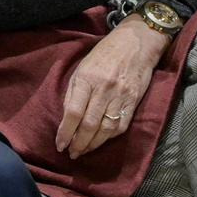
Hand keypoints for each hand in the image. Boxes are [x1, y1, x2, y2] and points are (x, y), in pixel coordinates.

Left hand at [55, 15, 168, 159]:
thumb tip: (66, 117)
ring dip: (93, 144)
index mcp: (86, 78)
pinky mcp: (134, 101)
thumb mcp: (82, 66)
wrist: (137, 42)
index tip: (59, 144)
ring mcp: (121, 96)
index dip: (65, 132)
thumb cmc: (104, 53)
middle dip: (79, 143)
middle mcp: (104, 89)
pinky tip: (101, 141)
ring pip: (106, 128)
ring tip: (83, 151)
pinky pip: (121, 124)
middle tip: (71, 153)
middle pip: (89, 124)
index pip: (73, 112)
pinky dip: (110, 137)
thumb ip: (74, 91)